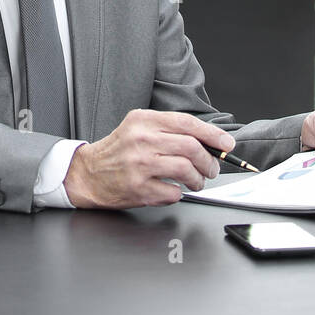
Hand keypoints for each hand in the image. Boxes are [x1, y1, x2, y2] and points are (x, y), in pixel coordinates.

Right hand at [62, 109, 232, 208]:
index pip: (188, 123)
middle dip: (209, 161)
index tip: (226, 144)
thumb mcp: (140, 128)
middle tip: (212, 169)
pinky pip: (173, 192)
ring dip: (198, 179)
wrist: (88, 173)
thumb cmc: (119, 151)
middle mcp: (141, 140)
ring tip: (196, 182)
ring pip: (186, 170)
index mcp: (144, 121)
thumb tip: (208, 141)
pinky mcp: (137, 187)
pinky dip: (179, 193)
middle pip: (191, 147)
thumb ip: (170, 130)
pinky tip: (174, 190)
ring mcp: (139, 164)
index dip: (213, 135)